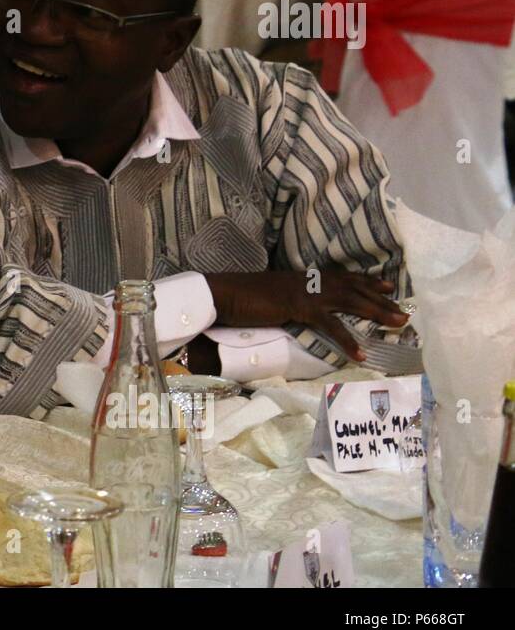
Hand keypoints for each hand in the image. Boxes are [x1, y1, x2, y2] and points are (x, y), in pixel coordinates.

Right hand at [204, 270, 409, 361]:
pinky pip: (331, 325)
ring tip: (400, 323)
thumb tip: (296, 306)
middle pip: (355, 288)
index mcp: (304, 277)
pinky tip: (362, 353)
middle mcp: (311, 281)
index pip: (343, 277)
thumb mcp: (272, 295)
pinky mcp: (301, 307)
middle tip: (404, 310)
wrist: (225, 292)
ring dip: (378, 313)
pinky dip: (348, 340)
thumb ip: (289, 298)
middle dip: (382, 299)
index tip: (387, 284)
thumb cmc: (242, 296)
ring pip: (352, 301)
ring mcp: (307, 292)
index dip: (367, 281)